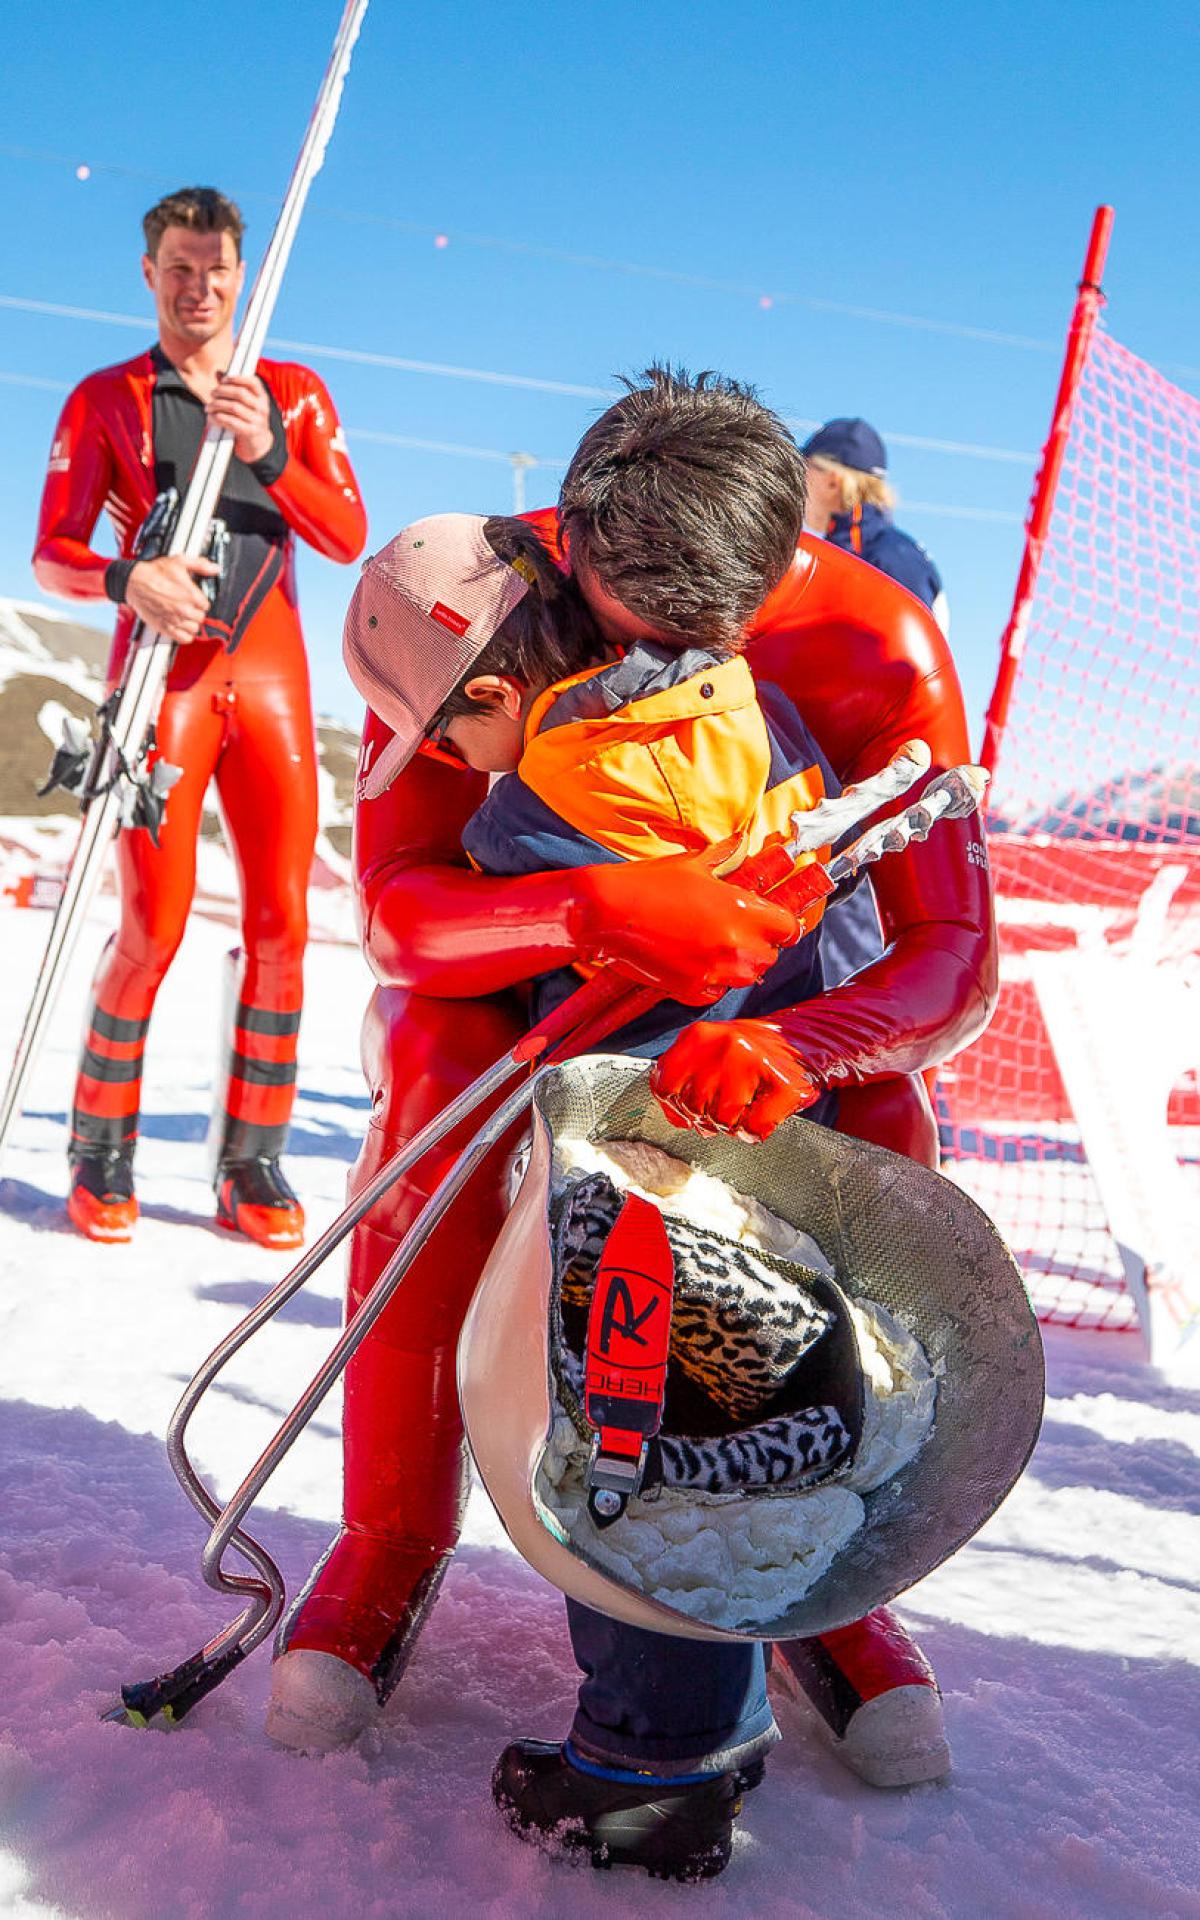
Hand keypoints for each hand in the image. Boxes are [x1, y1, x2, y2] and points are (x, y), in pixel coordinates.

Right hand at [126, 554, 219, 644]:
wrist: (134, 581)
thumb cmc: (155, 571)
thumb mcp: (179, 561)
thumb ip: (200, 565)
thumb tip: (215, 568)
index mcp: (192, 595)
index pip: (206, 606)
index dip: (200, 601)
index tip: (194, 599)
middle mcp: (185, 610)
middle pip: (201, 618)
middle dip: (195, 612)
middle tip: (187, 606)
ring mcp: (175, 620)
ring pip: (194, 629)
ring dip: (190, 623)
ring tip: (184, 616)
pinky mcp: (165, 628)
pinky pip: (183, 639)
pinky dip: (184, 635)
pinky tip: (180, 627)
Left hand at [205, 373, 274, 464]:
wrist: (259, 444)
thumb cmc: (248, 419)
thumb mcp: (245, 403)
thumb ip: (233, 388)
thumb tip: (219, 373)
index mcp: (262, 397)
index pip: (253, 382)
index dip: (237, 378)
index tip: (223, 380)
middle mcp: (262, 408)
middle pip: (240, 393)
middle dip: (222, 391)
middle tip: (212, 394)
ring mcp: (257, 420)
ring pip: (234, 407)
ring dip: (217, 405)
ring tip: (209, 407)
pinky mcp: (250, 432)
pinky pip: (231, 422)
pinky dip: (218, 418)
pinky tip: (212, 417)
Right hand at [573, 845, 799, 1004]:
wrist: (607, 912)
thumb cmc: (649, 883)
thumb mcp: (693, 864)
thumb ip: (726, 856)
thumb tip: (741, 842)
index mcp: (742, 910)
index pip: (788, 927)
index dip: (782, 924)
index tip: (773, 921)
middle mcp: (735, 945)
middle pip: (770, 956)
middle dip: (760, 945)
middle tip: (738, 932)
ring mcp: (715, 971)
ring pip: (747, 977)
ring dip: (739, 965)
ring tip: (715, 947)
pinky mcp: (691, 990)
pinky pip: (716, 992)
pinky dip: (711, 982)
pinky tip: (694, 962)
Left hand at [651, 1019, 820, 1140]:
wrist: (805, 1039)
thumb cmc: (753, 1051)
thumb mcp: (709, 1051)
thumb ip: (684, 1077)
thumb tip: (675, 1114)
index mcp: (700, 1036)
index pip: (664, 1085)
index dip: (674, 1106)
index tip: (688, 1109)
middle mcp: (725, 1045)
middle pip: (693, 1108)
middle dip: (707, 1118)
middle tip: (726, 1108)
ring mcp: (755, 1063)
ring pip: (723, 1120)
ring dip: (733, 1125)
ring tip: (746, 1108)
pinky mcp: (784, 1085)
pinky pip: (754, 1128)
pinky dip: (756, 1132)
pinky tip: (762, 1116)